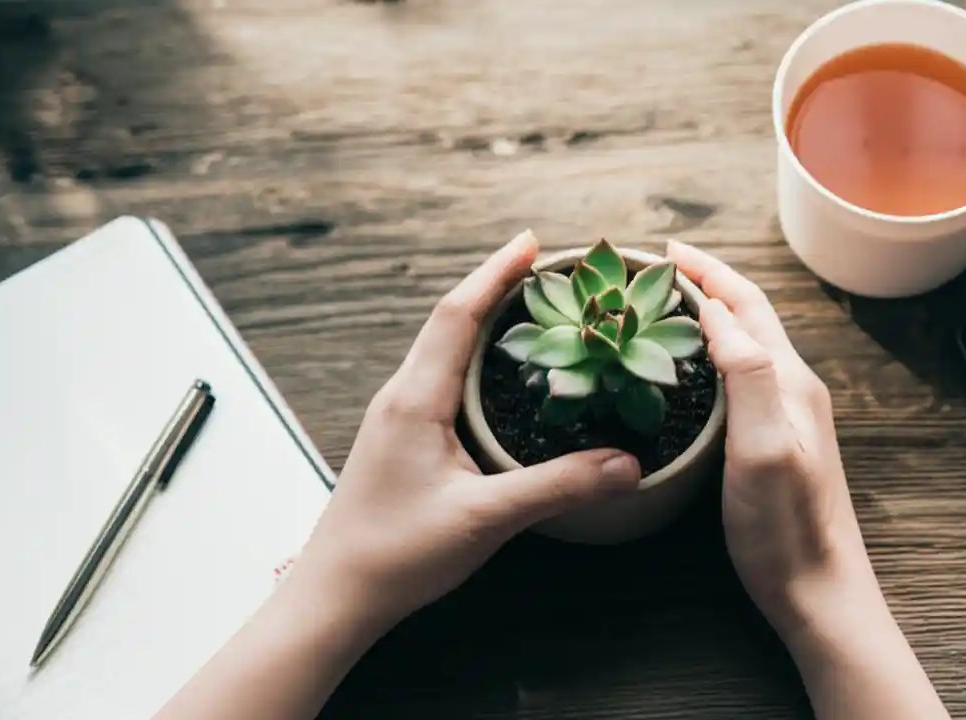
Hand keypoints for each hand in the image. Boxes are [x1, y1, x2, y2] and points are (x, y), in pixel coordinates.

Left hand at [296, 231, 641, 633]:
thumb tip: (629, 465)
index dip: (496, 272)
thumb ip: (557, 487)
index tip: (532, 242)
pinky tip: (499, 372)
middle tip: (546, 269)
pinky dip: (473, 353)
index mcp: (416, 398)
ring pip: (443, 346)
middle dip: (496, 285)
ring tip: (531, 307)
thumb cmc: (396, 553)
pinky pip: (441, 374)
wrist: (336, 593)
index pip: (458, 314)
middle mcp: (402, 395)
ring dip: (483, 317)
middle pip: (449, 319)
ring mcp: (398, 415)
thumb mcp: (485, 518)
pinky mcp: (402, 436)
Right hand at [666, 241, 877, 636]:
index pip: (747, 305)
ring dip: (708, 315)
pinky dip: (711, 354)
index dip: (707, 272)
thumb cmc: (787, 528)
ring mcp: (787, 416)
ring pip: (745, 345)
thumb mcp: (763, 448)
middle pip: (748, 317)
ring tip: (665, 306)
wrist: (819, 591)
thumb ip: (749, 375)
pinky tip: (689, 370)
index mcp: (791, 381)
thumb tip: (717, 313)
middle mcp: (793, 389)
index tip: (664, 251)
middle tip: (656, 271)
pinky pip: (742, 377)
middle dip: (706, 284)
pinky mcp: (774, 442)